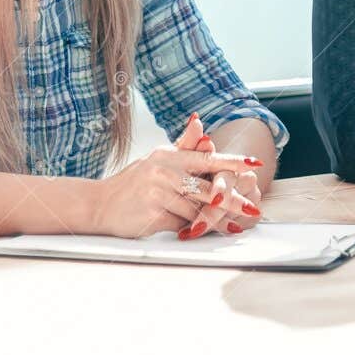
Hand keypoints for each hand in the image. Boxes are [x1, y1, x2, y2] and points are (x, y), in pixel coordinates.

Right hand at [89, 123, 264, 238]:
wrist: (99, 205)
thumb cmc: (133, 183)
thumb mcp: (158, 159)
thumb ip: (183, 145)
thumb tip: (201, 122)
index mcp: (168, 156)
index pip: (208, 158)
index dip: (233, 162)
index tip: (255, 165)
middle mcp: (163, 172)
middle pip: (208, 188)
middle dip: (233, 201)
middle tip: (253, 209)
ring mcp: (157, 193)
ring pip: (196, 210)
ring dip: (210, 221)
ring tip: (226, 226)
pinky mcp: (152, 215)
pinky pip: (182, 225)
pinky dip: (189, 229)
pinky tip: (191, 232)